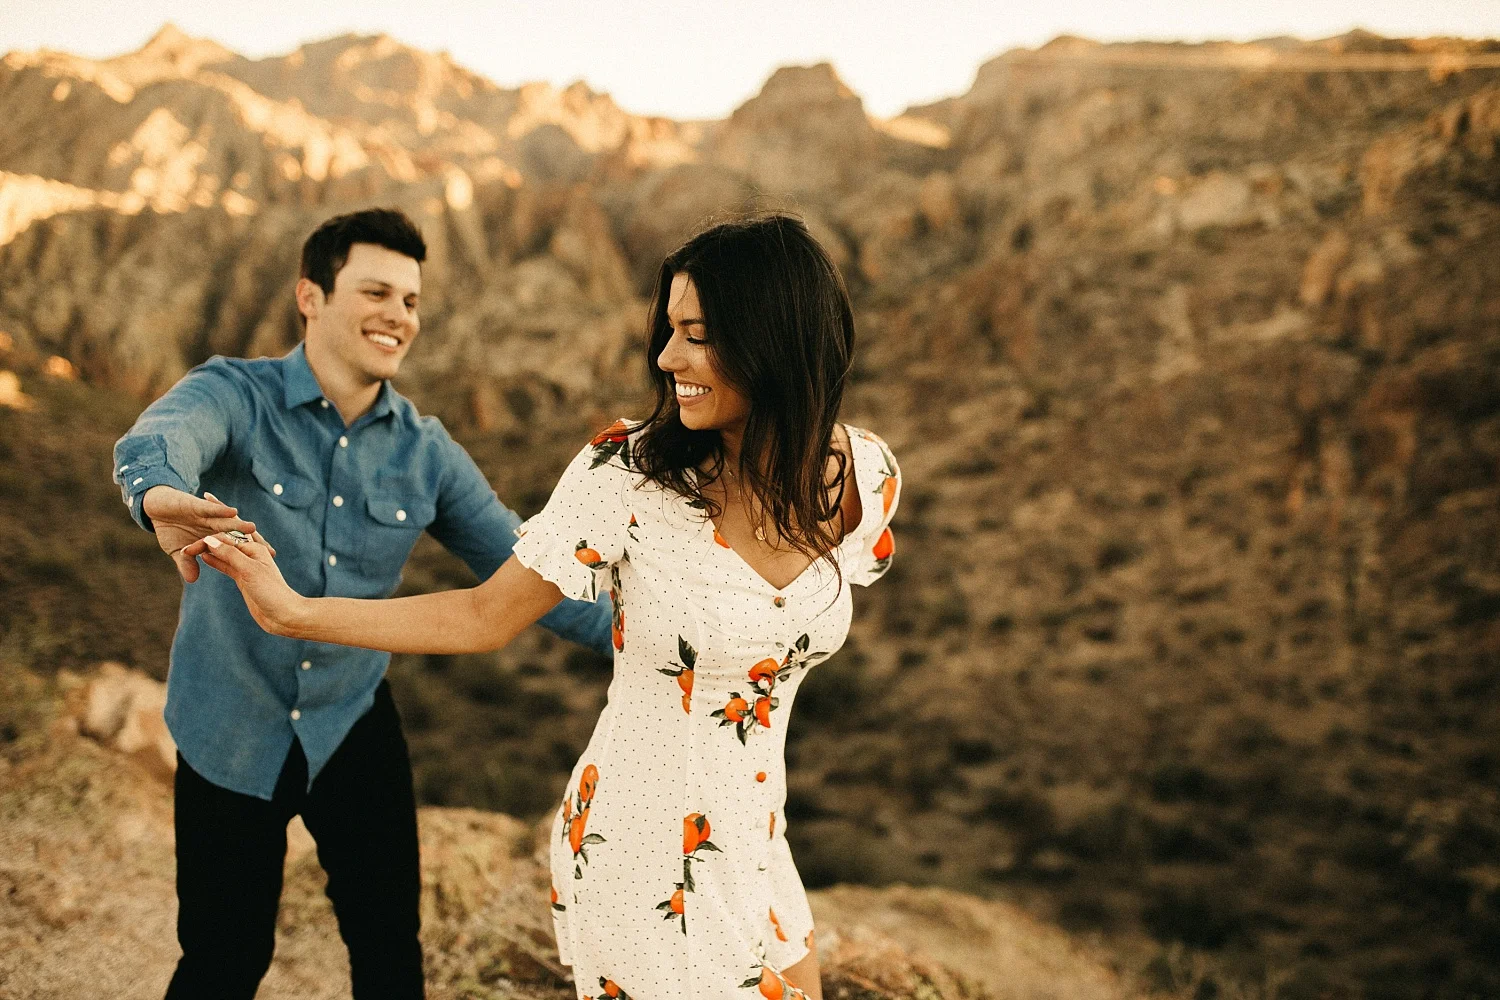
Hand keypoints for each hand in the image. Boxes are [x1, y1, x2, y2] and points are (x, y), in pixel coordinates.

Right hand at [141, 486, 275, 581]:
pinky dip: (220, 510)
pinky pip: (210, 509)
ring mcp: (206, 515)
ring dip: (240, 526)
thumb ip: (187, 563)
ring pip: (226, 522)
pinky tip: (232, 512)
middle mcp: (214, 525)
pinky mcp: (196, 505)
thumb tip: (192, 580)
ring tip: (253, 528)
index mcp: (213, 536)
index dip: (249, 555)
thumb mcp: (177, 550)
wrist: (153, 506)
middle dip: (253, 544)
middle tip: (270, 551)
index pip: (235, 547)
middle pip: (237, 536)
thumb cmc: (169, 527)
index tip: (266, 567)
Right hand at [190, 533, 302, 635]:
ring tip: (188, 551)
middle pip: (223, 544)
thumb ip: (230, 555)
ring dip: (208, 551)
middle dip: (205, 543)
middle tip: (184, 547)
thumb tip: (209, 540)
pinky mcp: (244, 578)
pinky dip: (216, 561)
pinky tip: (204, 558)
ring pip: (224, 555)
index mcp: (253, 548)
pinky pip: (227, 566)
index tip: (184, 548)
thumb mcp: (249, 571)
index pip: (224, 539)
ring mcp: (246, 566)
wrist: (283, 614)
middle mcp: (250, 554)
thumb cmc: (271, 591)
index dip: (205, 542)